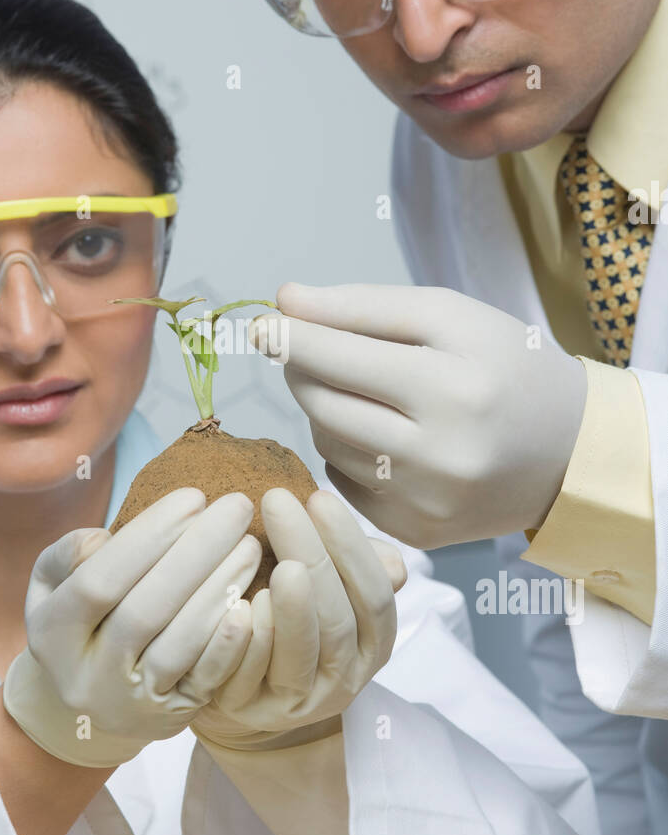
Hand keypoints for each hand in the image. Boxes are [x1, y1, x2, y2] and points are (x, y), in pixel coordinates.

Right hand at [3, 489, 261, 766]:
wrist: (89, 705)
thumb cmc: (79, 623)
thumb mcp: (52, 587)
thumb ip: (65, 556)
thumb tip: (101, 539)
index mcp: (50, 635)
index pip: (98, 581)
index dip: (147, 538)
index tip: (193, 496)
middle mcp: (86, 677)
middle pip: (144, 611)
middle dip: (197, 552)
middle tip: (237, 507)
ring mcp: (129, 704)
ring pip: (179, 644)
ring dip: (220, 588)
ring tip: (250, 544)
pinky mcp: (170, 720)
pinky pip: (205, 682)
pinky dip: (229, 644)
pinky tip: (252, 602)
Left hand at [190, 487, 401, 750]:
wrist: (239, 686)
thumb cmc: (290, 620)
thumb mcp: (330, 593)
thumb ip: (354, 570)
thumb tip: (392, 561)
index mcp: (371, 644)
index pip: (374, 596)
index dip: (351, 548)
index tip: (320, 498)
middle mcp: (342, 678)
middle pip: (336, 620)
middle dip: (312, 556)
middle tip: (278, 501)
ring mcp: (297, 701)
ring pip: (300, 656)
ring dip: (293, 610)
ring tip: (279, 563)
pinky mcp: (249, 710)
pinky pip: (250, 679)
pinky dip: (250, 643)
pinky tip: (242, 607)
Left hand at [249, 282, 587, 549]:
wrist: (571, 450)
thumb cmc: (506, 366)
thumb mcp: (450, 316)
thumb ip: (363, 305)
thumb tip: (284, 300)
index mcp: (451, 388)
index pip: (337, 356)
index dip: (291, 336)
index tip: (263, 322)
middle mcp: (439, 455)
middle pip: (322, 403)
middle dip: (302, 370)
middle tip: (307, 349)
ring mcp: (426, 503)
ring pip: (327, 443)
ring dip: (325, 410)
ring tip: (363, 390)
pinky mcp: (416, 533)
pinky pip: (343, 483)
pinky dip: (345, 453)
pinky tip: (381, 435)